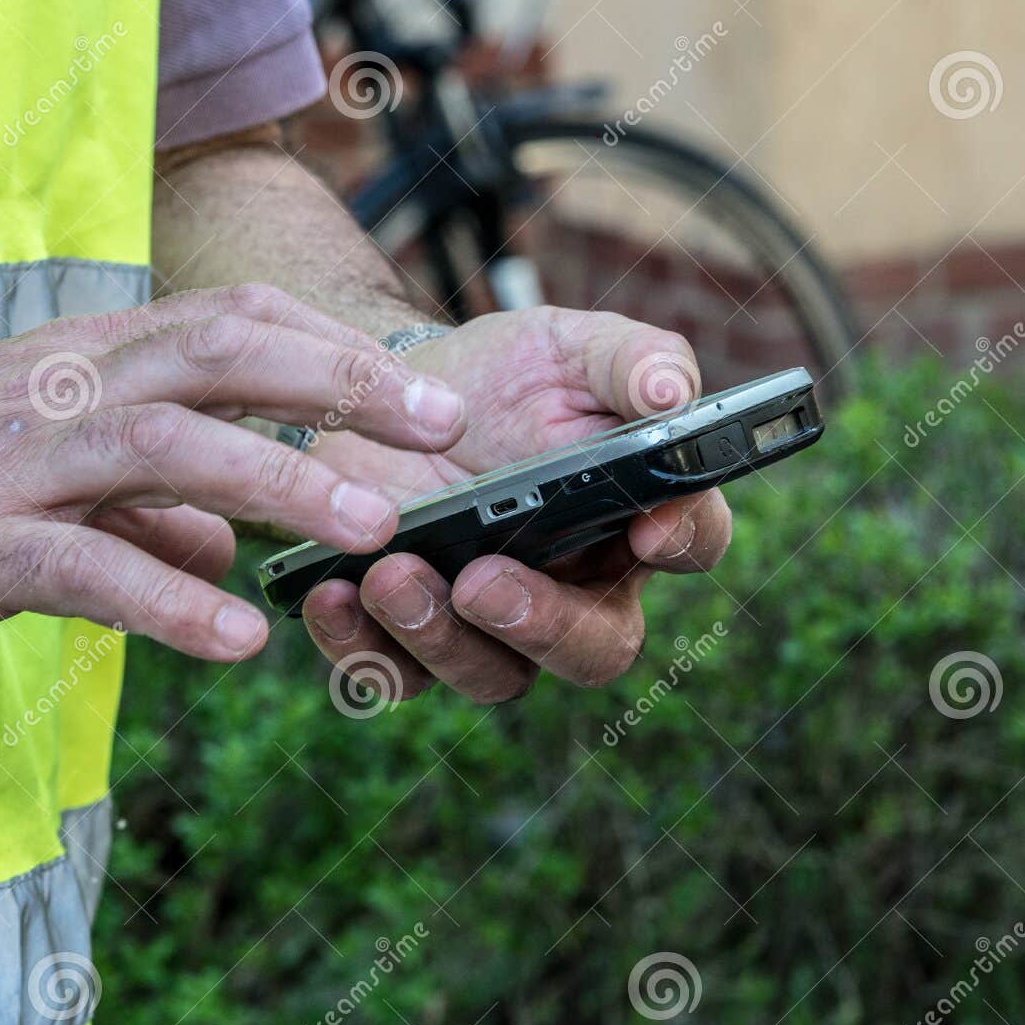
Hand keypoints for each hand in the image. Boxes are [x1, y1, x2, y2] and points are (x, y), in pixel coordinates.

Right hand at [0, 285, 466, 670]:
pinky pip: (80, 566)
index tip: (419, 392)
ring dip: (280, 484)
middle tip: (442, 430)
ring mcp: (10, 464)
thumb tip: (223, 539)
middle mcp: (55, 391)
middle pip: (217, 353)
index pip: (230, 321)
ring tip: (374, 529)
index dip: (333, 351)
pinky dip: (166, 600)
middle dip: (340, 386)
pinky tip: (238, 641)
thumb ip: (137, 500)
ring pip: (162, 444)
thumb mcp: (35, 472)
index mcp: (80, 361)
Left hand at [301, 306, 732, 703]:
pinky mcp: (415, 640)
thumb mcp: (570, 347)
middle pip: (596, 649)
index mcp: (636, 517)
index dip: (680, 539)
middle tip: (483, 581)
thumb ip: (633, 359)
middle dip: (542, 625)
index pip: (690, 540)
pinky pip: (399, 676)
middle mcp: (579, 591)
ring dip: (440, 637)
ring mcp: (496, 628)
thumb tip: (674, 394)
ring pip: (494, 677)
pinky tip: (334, 596)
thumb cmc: (505, 376)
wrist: (394, 395)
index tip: (647, 527)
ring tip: (391, 573)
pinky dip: (362, 646)